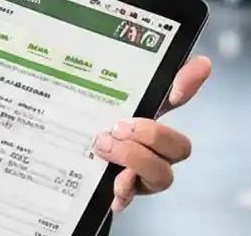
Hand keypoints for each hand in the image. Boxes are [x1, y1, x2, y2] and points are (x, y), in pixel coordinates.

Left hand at [94, 55, 211, 212]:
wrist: (61, 161)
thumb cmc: (90, 122)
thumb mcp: (100, 94)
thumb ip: (125, 72)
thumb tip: (166, 53)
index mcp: (152, 114)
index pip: (182, 91)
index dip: (189, 84)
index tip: (178, 86)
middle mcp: (157, 148)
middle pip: (180, 147)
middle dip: (153, 135)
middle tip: (119, 126)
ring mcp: (144, 174)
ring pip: (163, 175)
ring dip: (136, 159)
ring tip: (105, 147)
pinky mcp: (123, 193)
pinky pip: (130, 198)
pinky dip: (124, 191)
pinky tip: (112, 184)